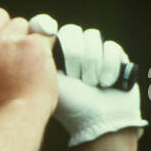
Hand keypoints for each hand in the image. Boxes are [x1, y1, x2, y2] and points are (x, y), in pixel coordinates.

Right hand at [0, 8, 58, 117]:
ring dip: (27, 38)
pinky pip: (44, 34)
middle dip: (7, 27)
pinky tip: (42, 64)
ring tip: (28, 64)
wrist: (17, 116)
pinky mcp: (33, 44)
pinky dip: (46, 46)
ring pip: (23, 23)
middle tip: (13, 51)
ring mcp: (10, 42)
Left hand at [27, 13, 147, 146]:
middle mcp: (75, 50)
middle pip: (73, 32)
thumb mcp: (49, 81)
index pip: (52, 29)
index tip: (50, 33)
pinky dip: (109, 67)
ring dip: (92, 63)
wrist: (100, 121)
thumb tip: (34, 33)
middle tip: (76, 77)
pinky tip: (107, 83)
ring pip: (93, 37)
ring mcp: (96, 52)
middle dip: (75, 55)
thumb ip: (40, 58)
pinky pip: (111, 47)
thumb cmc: (71, 106)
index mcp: (55, 55)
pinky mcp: (116, 56)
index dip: (51, 30)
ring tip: (91, 84)